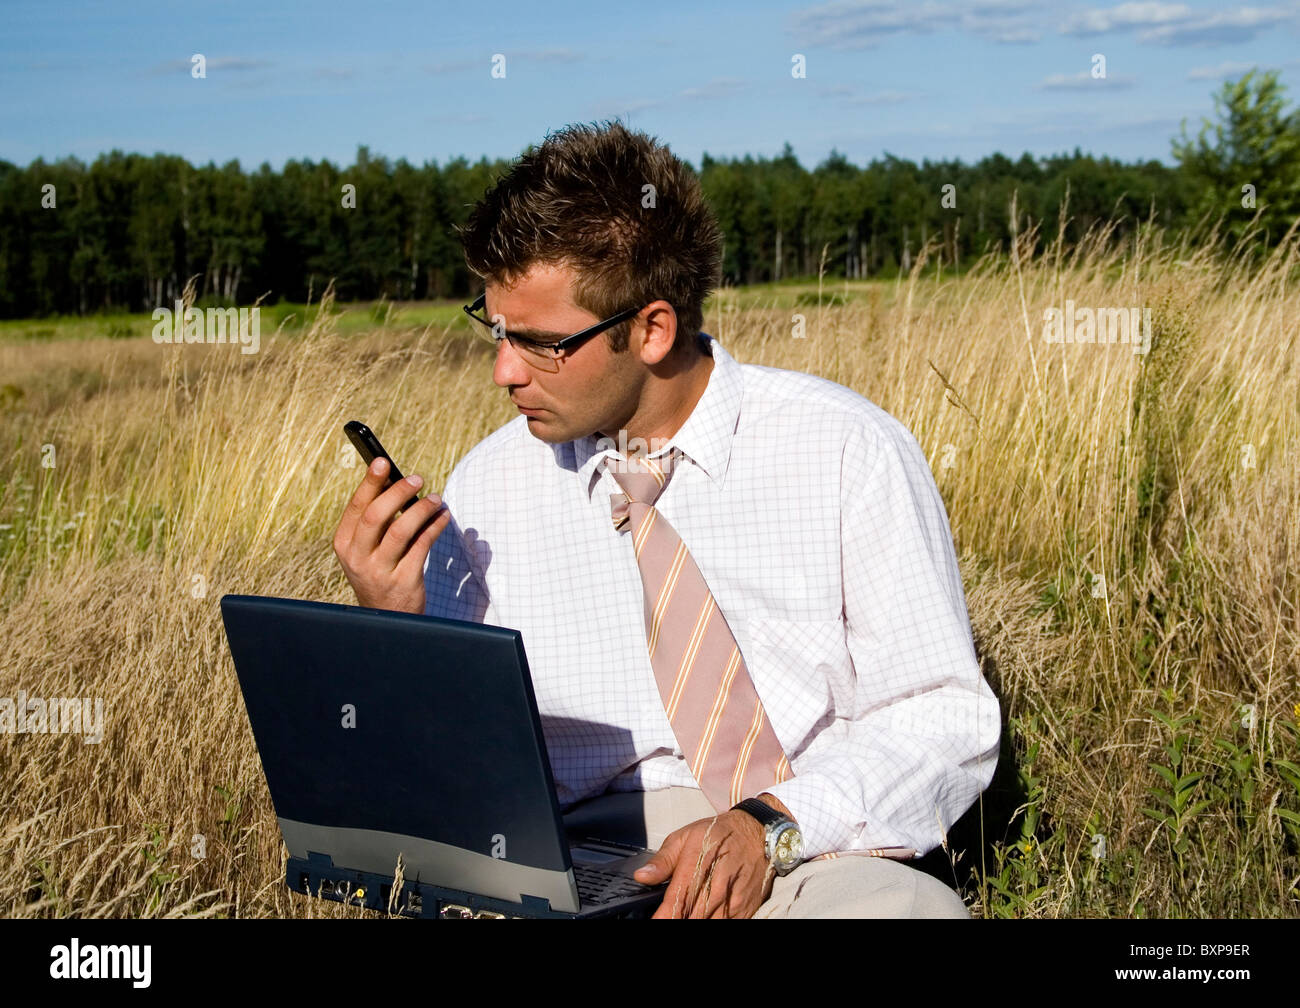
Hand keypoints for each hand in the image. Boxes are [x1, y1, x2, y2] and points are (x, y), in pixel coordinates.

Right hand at [333, 457, 449, 613]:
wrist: (385, 617)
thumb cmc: (378, 571)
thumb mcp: (366, 549)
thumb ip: (375, 521)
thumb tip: (396, 483)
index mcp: (344, 544)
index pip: (357, 507)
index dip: (370, 482)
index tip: (383, 461)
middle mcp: (357, 558)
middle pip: (376, 515)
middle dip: (398, 492)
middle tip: (417, 478)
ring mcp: (379, 571)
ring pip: (401, 530)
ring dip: (421, 509)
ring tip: (436, 499)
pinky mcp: (404, 581)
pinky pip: (422, 545)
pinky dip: (435, 526)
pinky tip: (443, 517)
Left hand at [633, 809, 774, 917]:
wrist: (758, 833)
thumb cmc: (719, 834)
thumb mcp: (685, 837)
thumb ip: (662, 861)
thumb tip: (642, 876)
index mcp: (696, 866)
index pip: (675, 901)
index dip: (664, 916)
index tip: (656, 920)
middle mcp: (716, 887)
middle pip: (690, 918)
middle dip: (677, 917)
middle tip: (670, 914)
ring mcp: (731, 901)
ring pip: (707, 922)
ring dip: (695, 919)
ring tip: (686, 912)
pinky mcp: (744, 910)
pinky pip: (725, 924)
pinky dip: (712, 921)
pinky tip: (705, 914)